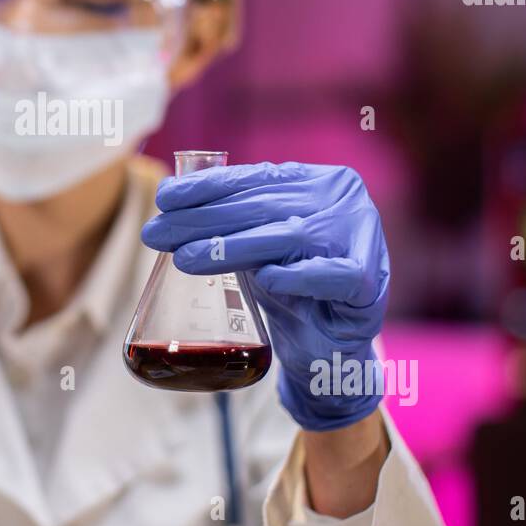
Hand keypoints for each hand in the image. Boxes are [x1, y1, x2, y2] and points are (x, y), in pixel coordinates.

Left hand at [141, 162, 389, 430]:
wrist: (328, 347)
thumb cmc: (289, 287)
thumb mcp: (256, 246)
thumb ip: (231, 219)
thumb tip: (169, 198)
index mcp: (316, 181)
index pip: (255, 178)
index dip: (207, 187)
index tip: (164, 197)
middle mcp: (343, 200)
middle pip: (262, 207)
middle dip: (203, 220)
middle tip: (157, 234)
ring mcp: (362, 238)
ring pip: (288, 238)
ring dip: (232, 247)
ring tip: (185, 259)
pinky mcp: (368, 283)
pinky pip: (332, 276)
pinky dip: (298, 277)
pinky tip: (267, 280)